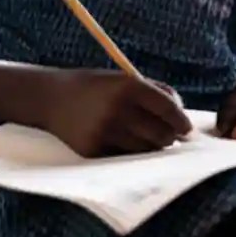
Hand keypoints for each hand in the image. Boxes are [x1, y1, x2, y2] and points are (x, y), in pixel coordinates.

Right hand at [43, 69, 192, 157]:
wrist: (49, 97)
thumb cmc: (93, 87)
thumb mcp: (121, 80)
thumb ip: (155, 91)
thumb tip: (183, 119)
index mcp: (127, 86)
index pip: (168, 108)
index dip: (182, 121)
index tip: (186, 129)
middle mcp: (117, 109)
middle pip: (161, 134)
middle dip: (168, 137)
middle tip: (167, 136)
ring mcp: (104, 131)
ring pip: (146, 150)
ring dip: (150, 146)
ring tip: (144, 137)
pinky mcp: (94, 149)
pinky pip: (125, 157)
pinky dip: (129, 152)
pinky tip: (122, 140)